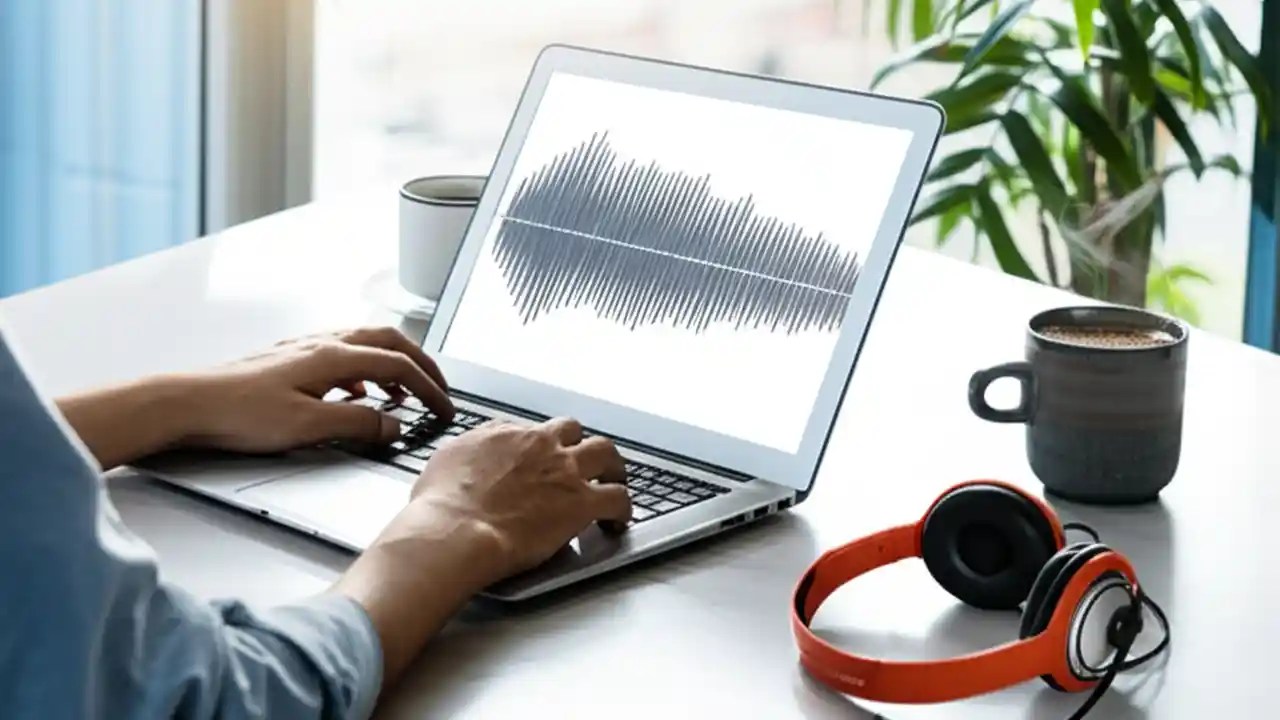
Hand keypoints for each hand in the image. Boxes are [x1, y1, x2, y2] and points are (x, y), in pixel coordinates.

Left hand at [56, 326, 452, 469]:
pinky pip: (340, 355)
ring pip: (364, 344)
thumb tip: (393, 425)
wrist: (186, 402)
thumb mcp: (308, 426)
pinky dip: (363, 370)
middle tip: (438, 389)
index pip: (398, 366)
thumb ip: (357, 424)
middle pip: (388, 342)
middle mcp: (321, 344)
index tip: (444, 409)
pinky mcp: (287, 361)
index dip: (429, 388)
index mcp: (333, 357)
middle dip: (420, 364)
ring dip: (392, 364)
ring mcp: (303, 350)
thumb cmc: (238, 413)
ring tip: (402, 393)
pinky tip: (353, 393)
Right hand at [333, 415, 631, 689]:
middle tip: (582, 463)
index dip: (539, 447)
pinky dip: (622, 509)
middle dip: (579, 445)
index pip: (532, 430)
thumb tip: (468, 457)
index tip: (540, 461)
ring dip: (612, 468)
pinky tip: (618, 521)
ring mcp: (564, 471)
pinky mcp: (581, 503)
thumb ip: (465, 453)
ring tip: (613, 482)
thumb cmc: (439, 506)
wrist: (454, 530)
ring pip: (605, 453)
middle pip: (572, 430)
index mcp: (505, 434)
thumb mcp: (444, 461)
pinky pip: (618, 498)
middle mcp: (539, 445)